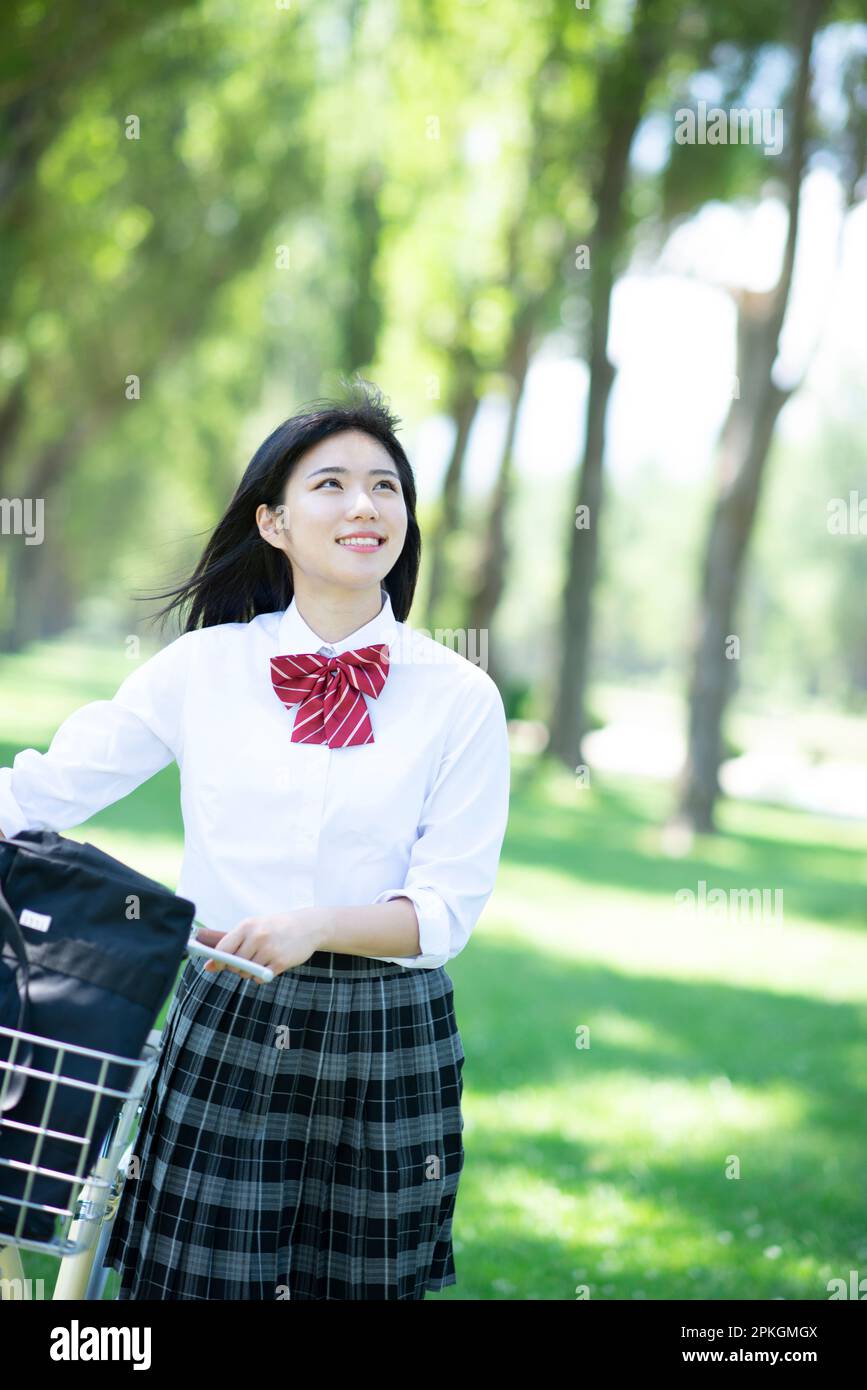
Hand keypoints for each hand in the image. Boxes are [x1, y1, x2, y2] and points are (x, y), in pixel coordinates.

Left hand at [194, 909, 329, 981]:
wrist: (309, 926)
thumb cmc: (276, 927)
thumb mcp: (254, 928)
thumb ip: (231, 945)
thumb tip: (208, 967)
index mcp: (247, 926)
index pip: (223, 949)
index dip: (218, 960)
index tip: (217, 965)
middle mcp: (257, 937)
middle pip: (234, 964)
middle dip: (237, 967)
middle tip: (248, 959)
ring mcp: (269, 950)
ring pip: (247, 972)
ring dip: (250, 972)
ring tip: (262, 959)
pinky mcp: (280, 962)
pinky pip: (260, 978)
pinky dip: (261, 976)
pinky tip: (270, 965)